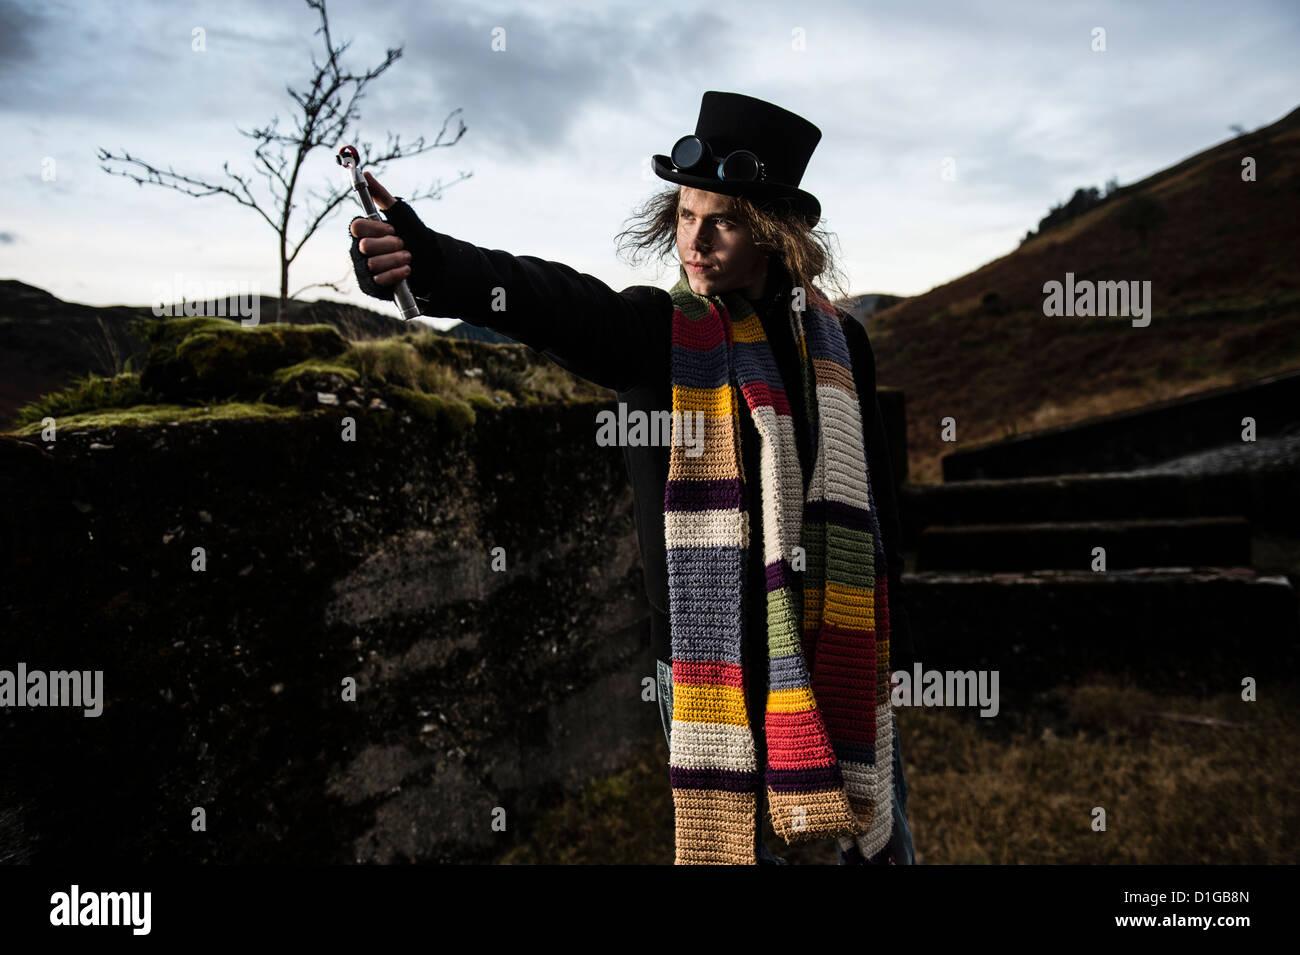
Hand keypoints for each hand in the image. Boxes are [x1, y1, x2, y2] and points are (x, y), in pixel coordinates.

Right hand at [349, 173, 409, 287]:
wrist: (431, 264)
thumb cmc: (414, 237)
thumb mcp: (400, 215)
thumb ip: (382, 195)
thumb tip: (365, 173)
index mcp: (365, 232)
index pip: (357, 227)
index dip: (376, 229)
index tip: (393, 230)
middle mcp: (361, 250)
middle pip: (365, 246)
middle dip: (391, 245)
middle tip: (404, 244)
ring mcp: (365, 269)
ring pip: (373, 264)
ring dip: (396, 259)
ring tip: (408, 258)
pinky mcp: (372, 286)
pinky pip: (378, 281)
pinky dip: (396, 274)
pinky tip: (406, 271)